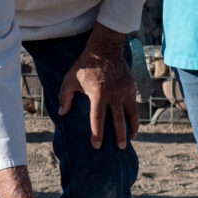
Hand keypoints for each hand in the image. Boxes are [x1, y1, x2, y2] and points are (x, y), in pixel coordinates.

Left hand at [57, 25, 139, 148]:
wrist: (105, 50)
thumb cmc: (85, 66)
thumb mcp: (70, 80)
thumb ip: (65, 97)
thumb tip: (63, 114)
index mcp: (98, 95)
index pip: (98, 119)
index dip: (97, 134)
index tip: (97, 146)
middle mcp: (114, 95)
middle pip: (119, 120)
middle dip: (120, 136)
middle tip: (121, 148)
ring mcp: (125, 91)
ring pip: (132, 113)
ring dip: (133, 127)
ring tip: (132, 138)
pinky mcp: (131, 87)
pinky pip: (133, 104)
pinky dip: (134, 114)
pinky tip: (132, 121)